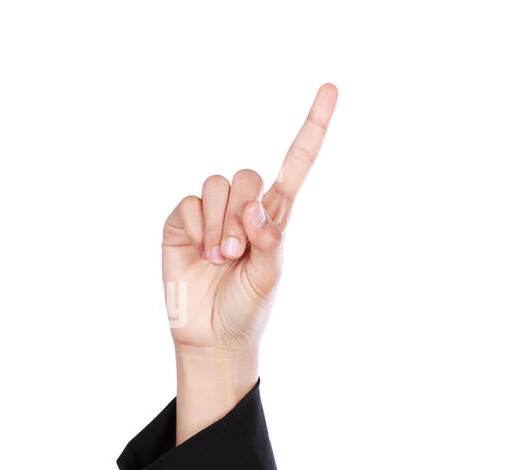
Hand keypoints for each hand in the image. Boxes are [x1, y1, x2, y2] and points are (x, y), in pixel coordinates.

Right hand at [160, 83, 337, 355]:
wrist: (213, 336)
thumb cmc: (248, 308)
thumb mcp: (270, 279)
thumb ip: (270, 243)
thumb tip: (258, 207)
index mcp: (276, 218)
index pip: (296, 164)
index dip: (312, 127)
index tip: (332, 89)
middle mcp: (245, 208)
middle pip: (246, 175)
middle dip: (242, 213)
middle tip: (239, 253)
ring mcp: (212, 213)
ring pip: (216, 184)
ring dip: (220, 222)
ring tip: (221, 258)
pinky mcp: (182, 221)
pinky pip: (189, 201)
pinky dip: (197, 226)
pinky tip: (199, 252)